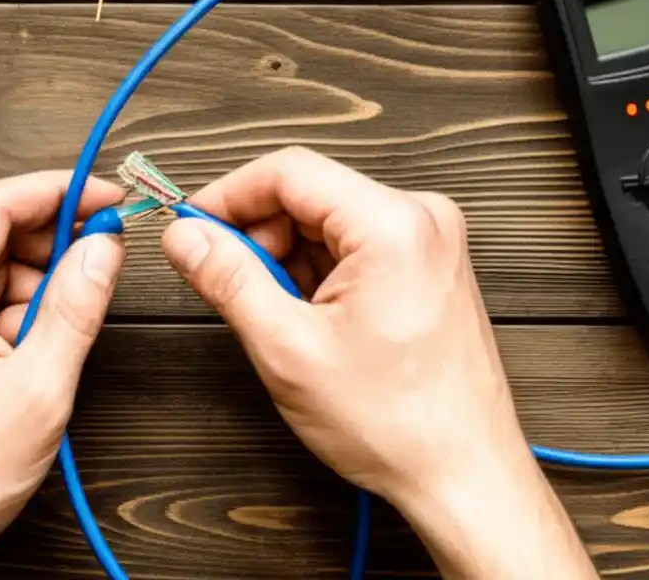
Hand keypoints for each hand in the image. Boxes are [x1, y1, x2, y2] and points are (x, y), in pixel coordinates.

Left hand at [0, 172, 125, 579]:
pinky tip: (24, 357)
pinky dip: (3, 318)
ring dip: (27, 292)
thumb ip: (76, 304)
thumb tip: (102, 249)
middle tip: (99, 263)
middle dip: (48, 249)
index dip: (60, 192)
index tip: (105, 196)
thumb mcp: (39, 387)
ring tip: (50, 345)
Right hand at [160, 148, 595, 579]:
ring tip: (273, 317)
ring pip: (327, 223)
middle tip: (220, 280)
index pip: (288, 171)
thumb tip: (186, 238)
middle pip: (308, 194)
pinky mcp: (428, 269)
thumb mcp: (287, 348)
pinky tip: (305, 321)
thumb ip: (228, 280)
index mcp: (393, 225)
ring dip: (286, 260)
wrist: (463, 476)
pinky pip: (354, 248)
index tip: (189, 226)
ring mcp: (430, 244)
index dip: (227, 196)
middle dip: (257, 234)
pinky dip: (317, 276)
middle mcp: (421, 221)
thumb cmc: (398, 423)